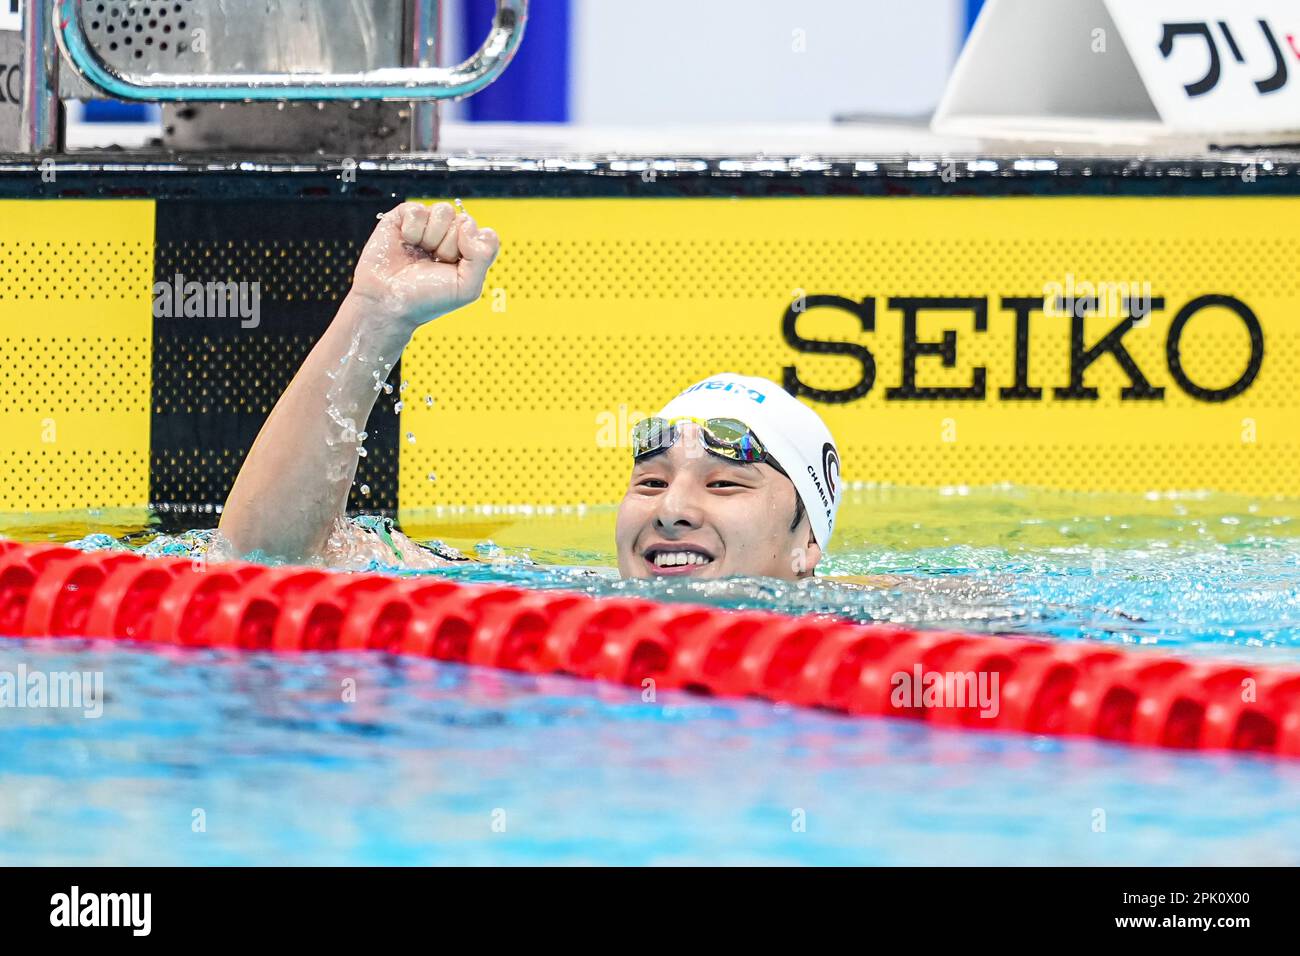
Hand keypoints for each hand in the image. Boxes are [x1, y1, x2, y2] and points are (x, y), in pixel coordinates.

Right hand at [349, 201, 500, 330]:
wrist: (388, 302)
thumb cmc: (425, 300)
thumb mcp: (467, 288)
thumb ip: (483, 256)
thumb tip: (469, 226)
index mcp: (467, 254)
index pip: (485, 235)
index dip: (473, 248)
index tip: (456, 266)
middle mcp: (448, 237)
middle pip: (465, 221)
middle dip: (450, 246)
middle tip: (434, 263)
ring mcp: (427, 226)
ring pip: (443, 211)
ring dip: (432, 236)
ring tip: (421, 253)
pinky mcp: (403, 218)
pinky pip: (417, 209)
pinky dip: (412, 229)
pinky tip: (406, 242)